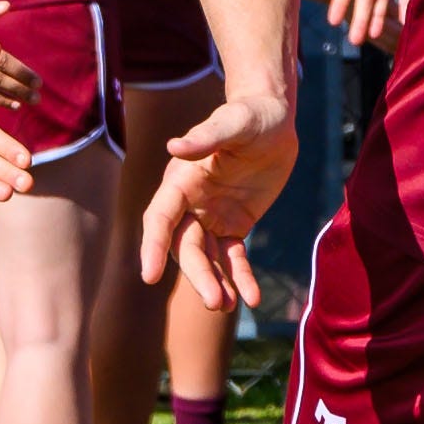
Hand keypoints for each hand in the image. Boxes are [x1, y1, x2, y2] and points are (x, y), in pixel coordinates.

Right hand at [141, 91, 298, 299]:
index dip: (154, 247)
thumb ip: (207, 136)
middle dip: (199, 276)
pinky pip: (234, 258)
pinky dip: (241, 278)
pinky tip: (251, 298)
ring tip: (229, 307)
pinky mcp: (234, 226)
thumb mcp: (234, 122)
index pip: (160, 220)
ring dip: (217, 284)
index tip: (149, 276)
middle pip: (186, 247)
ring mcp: (211, 217)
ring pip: (208, 259)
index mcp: (180, 181)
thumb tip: (174, 146)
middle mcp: (189, 204)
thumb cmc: (251, 116)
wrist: (274, 121)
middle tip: (215, 303)